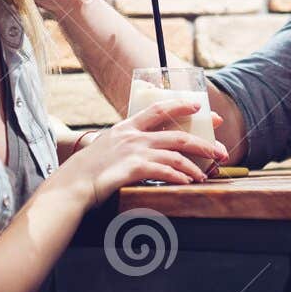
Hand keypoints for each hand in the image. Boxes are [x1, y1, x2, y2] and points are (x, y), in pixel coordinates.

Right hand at [52, 98, 227, 206]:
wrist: (70, 186)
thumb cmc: (87, 171)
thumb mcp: (106, 148)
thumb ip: (125, 144)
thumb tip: (142, 150)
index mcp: (126, 126)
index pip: (159, 108)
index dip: (181, 105)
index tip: (199, 106)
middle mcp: (133, 136)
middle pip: (178, 134)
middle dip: (203, 142)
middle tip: (220, 150)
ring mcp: (133, 151)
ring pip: (176, 154)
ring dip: (195, 165)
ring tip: (205, 174)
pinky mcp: (133, 169)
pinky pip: (165, 171)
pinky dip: (179, 176)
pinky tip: (188, 182)